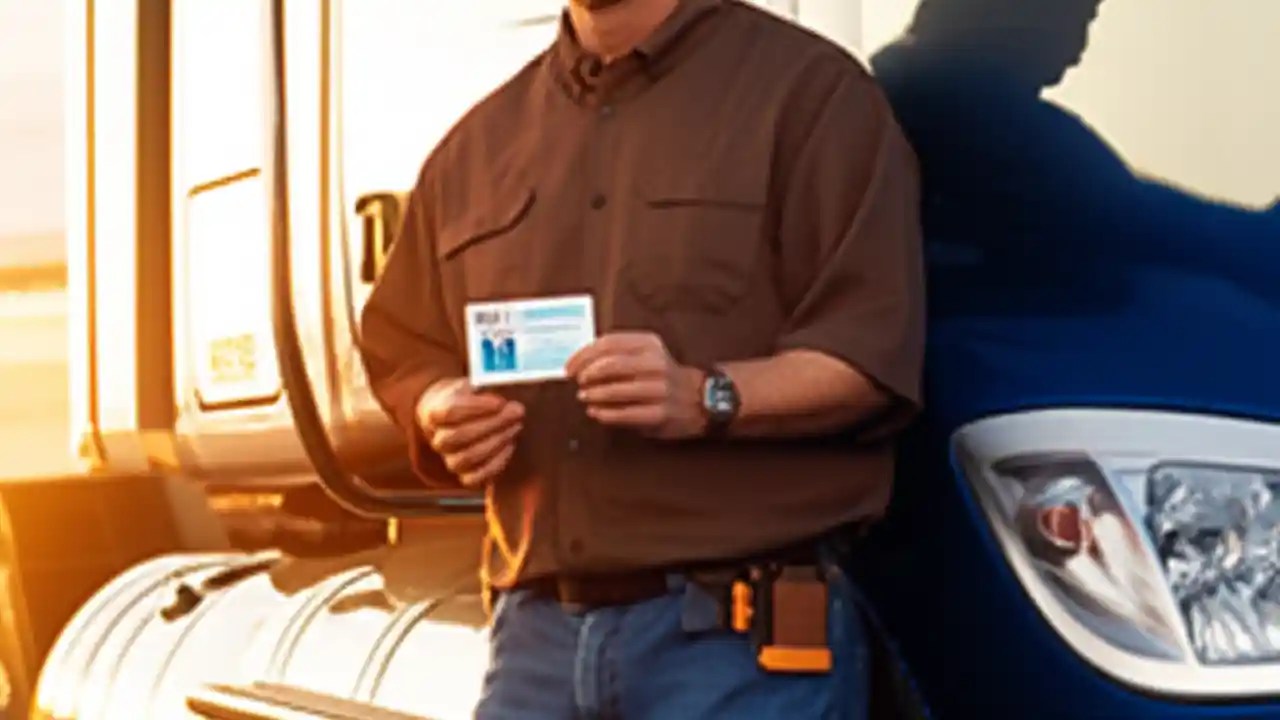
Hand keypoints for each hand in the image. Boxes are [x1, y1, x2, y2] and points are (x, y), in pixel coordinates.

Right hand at [414, 378, 523, 486]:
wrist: (459, 418)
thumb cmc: (469, 398)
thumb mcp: (472, 385)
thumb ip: (485, 385)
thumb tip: (509, 384)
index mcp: (433, 412)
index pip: (450, 412)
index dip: (476, 408)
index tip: (500, 402)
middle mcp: (438, 439)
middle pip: (458, 437)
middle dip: (492, 424)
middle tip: (516, 412)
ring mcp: (450, 460)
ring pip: (466, 459)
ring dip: (495, 442)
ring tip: (516, 427)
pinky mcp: (465, 476)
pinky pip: (474, 479)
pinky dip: (494, 464)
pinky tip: (510, 446)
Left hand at [565, 332, 705, 438]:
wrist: (702, 399)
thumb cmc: (664, 376)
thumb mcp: (647, 354)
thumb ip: (619, 354)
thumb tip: (580, 362)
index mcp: (649, 343)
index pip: (608, 343)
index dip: (583, 355)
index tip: (569, 368)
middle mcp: (656, 363)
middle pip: (610, 364)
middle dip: (587, 375)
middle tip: (577, 383)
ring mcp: (660, 389)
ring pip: (617, 390)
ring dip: (594, 395)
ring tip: (583, 397)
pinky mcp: (661, 413)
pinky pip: (627, 413)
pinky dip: (606, 414)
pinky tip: (595, 413)